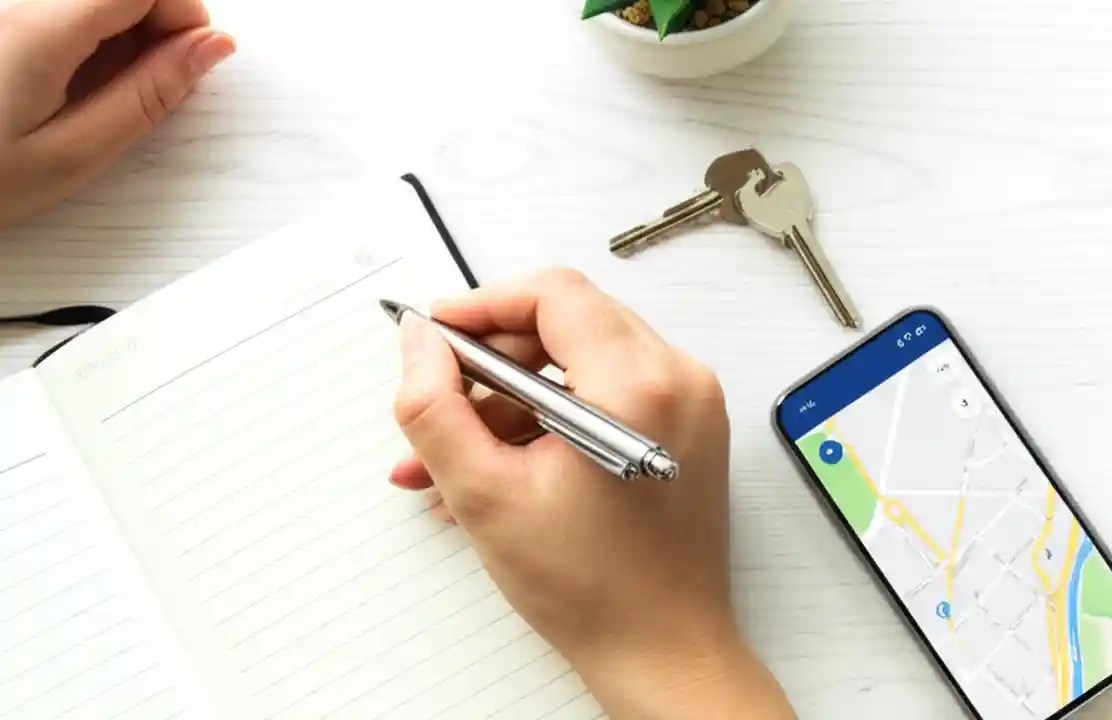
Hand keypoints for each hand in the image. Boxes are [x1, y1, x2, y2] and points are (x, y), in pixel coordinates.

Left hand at [0, 0, 234, 226]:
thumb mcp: (74, 153)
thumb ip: (150, 95)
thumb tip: (212, 48)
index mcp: (44, 28)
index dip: (186, 15)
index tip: (193, 64)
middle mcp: (20, 3)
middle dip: (158, 26)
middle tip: (151, 90)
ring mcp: (8, 13)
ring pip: (96, 4)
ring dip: (122, 37)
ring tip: (102, 98)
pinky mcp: (3, 28)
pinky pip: (64, 16)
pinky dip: (88, 43)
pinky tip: (71, 88)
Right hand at [390, 269, 794, 719]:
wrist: (664, 649)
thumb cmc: (594, 590)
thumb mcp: (485, 496)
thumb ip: (435, 408)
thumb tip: (418, 343)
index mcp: (637, 386)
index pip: (553, 293)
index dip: (483, 304)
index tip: (438, 335)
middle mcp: (677, 380)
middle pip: (567, 322)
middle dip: (492, 363)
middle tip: (441, 403)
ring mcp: (690, 402)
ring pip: (582, 359)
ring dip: (513, 398)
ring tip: (457, 458)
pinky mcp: (687, 426)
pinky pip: (608, 391)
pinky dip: (551, 417)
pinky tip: (503, 464)